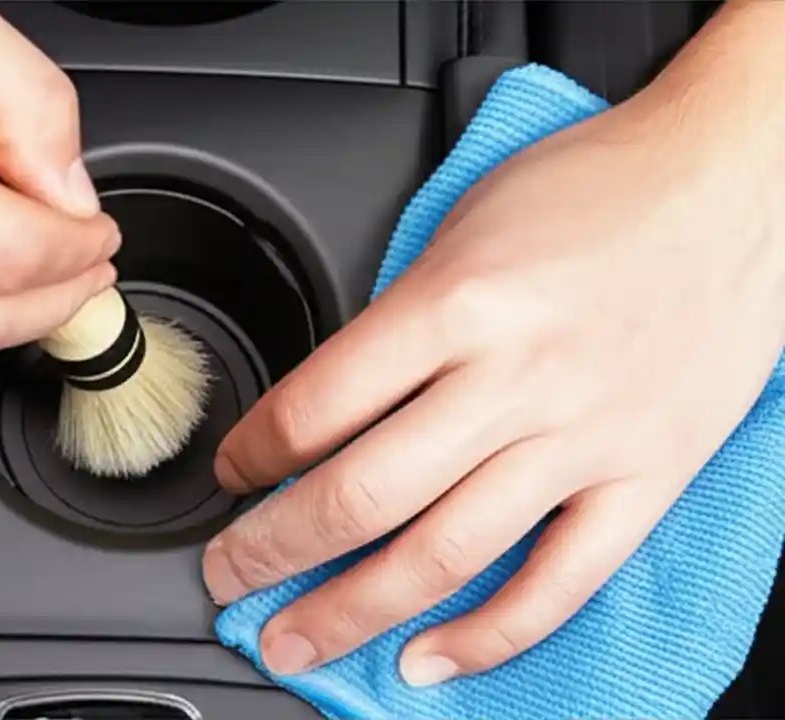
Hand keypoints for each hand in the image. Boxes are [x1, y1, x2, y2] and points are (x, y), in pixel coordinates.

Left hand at [202, 1, 784, 685]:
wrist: (737, 183)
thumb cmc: (599, 192)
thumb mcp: (463, 227)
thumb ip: (399, 320)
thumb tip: (329, 405)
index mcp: (456, 303)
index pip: (316, 406)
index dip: (253, 455)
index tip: (231, 475)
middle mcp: (515, 379)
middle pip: (361, 495)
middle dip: (272, 551)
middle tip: (227, 576)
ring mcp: (583, 438)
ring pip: (444, 554)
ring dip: (351, 610)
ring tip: (290, 639)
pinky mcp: (645, 478)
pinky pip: (559, 582)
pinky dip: (487, 635)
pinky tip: (425, 661)